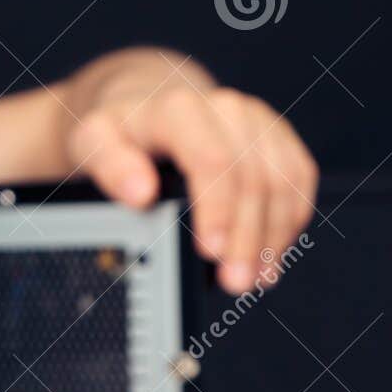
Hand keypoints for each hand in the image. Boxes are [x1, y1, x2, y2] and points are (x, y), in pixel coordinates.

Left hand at [66, 78, 318, 293]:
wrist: (145, 109)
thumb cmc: (120, 133)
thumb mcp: (92, 143)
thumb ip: (109, 166)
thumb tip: (140, 194)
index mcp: (179, 109)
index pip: (212, 159)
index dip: (217, 209)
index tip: (211, 252)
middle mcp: (225, 109)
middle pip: (252, 178)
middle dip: (247, 238)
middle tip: (235, 283)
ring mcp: (256, 121)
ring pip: (283, 181)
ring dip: (272, 236)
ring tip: (254, 279)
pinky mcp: (276, 136)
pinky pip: (298, 180)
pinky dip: (288, 222)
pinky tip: (270, 255)